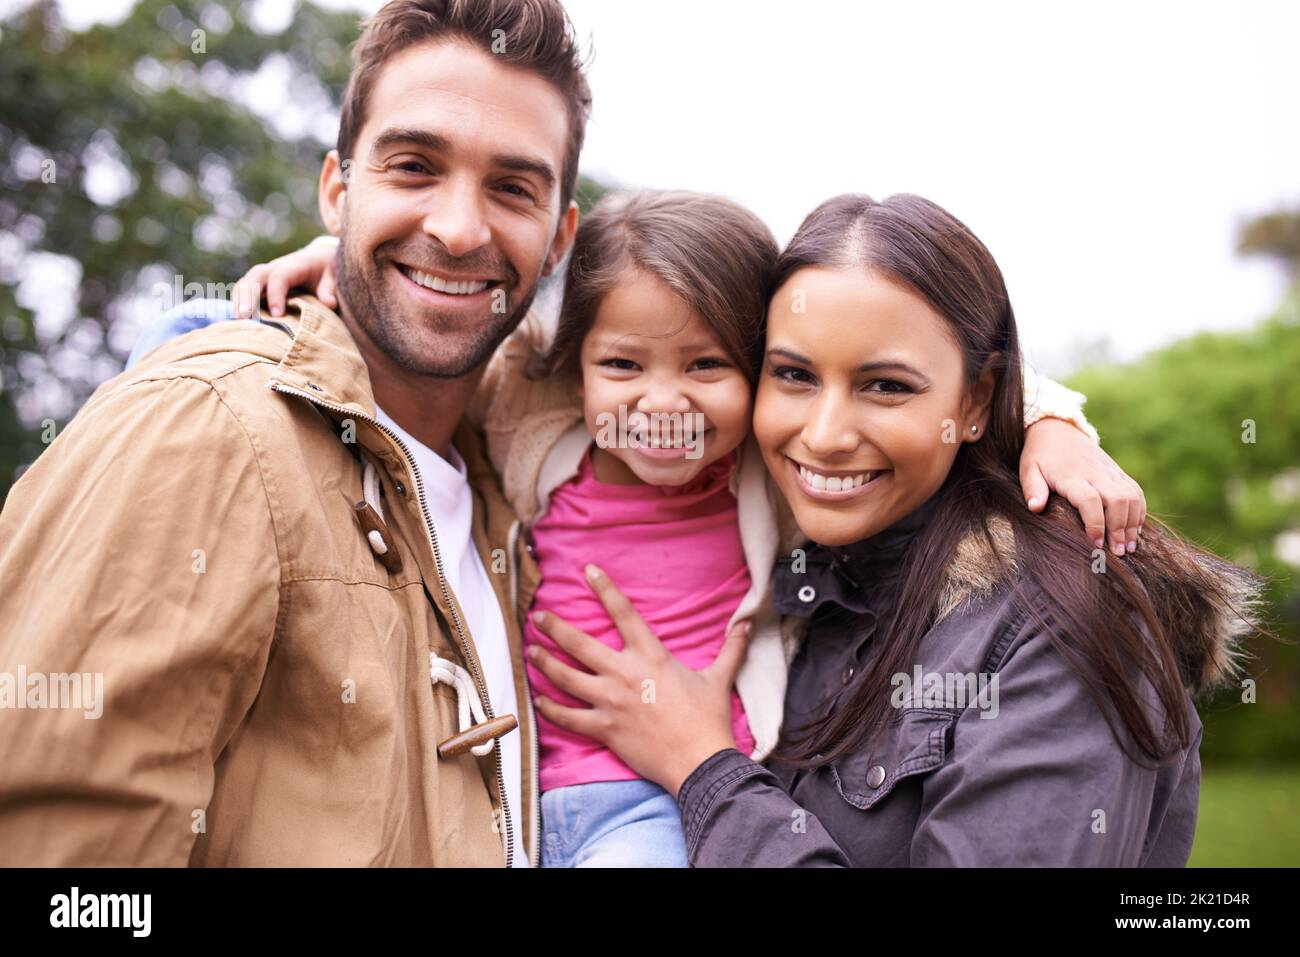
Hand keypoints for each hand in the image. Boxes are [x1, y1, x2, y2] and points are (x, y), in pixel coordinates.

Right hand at [233, 238, 338, 319]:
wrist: (320, 260)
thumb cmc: (326, 272)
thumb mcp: (332, 277)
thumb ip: (329, 290)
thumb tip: (330, 303)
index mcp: (294, 265)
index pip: (280, 277)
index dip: (276, 295)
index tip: (278, 315)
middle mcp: (276, 267)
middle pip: (256, 277)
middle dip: (248, 296)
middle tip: (244, 316)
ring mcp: (266, 274)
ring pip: (246, 281)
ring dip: (239, 299)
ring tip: (236, 320)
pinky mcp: (260, 282)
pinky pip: (244, 289)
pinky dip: (238, 301)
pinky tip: (236, 318)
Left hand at [528, 564, 749, 797]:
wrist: (700, 761)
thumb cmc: (708, 719)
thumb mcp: (719, 678)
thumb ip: (729, 649)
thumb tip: (746, 624)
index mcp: (651, 656)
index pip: (623, 612)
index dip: (604, 588)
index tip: (588, 570)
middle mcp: (624, 674)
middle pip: (580, 643)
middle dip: (555, 627)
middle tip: (538, 616)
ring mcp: (610, 702)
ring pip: (566, 677)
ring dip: (544, 662)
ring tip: (531, 651)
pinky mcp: (604, 728)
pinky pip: (567, 717)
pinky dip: (550, 708)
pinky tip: (539, 700)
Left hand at [1020, 417, 1145, 555]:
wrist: (1058, 429)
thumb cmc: (1040, 456)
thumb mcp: (1028, 469)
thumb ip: (1032, 488)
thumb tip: (1035, 508)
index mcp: (1072, 475)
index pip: (1090, 500)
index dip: (1095, 523)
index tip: (1095, 544)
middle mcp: (1096, 473)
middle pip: (1117, 500)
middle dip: (1119, 528)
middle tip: (1117, 553)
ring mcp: (1110, 471)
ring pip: (1131, 496)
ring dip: (1133, 523)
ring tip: (1128, 547)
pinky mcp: (1118, 471)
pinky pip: (1136, 491)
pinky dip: (1140, 511)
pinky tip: (1135, 530)